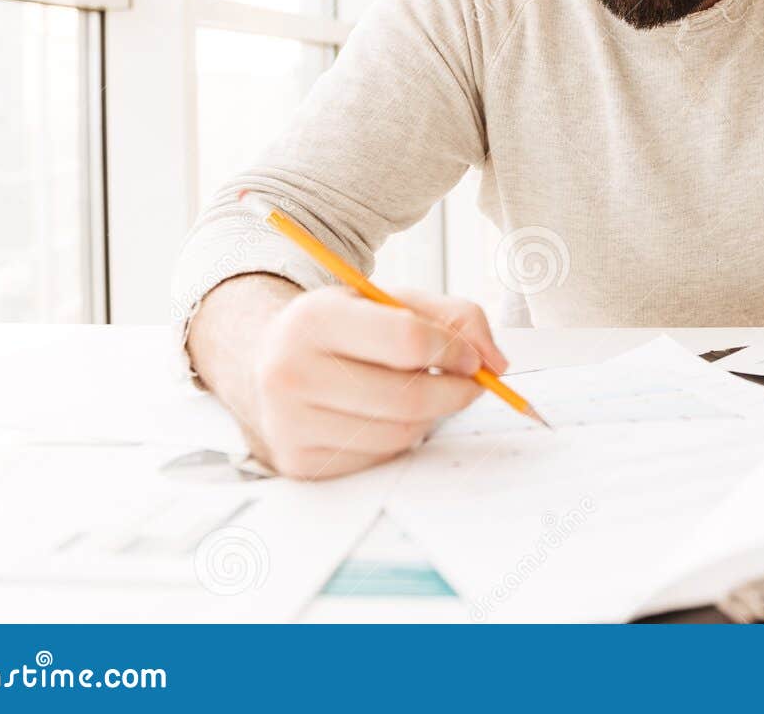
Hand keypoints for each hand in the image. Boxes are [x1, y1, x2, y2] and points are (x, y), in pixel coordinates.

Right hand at [189, 276, 508, 478]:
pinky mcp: (299, 461)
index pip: (408, 339)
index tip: (471, 357)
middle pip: (407, 397)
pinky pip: (378, 458)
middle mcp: (291, 372)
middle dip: (455, 392)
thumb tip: (496, 362)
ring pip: (398, 433)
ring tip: (421, 392)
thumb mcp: (391, 302)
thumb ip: (455, 317)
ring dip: (429, 417)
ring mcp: (290, 422)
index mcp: (314, 319)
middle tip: (471, 383)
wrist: (267, 360)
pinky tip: (386, 414)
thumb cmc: (342, 329)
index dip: (454, 351)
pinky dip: (399, 438)